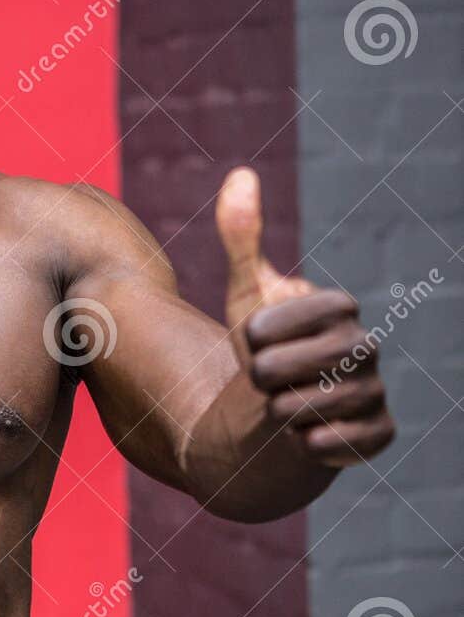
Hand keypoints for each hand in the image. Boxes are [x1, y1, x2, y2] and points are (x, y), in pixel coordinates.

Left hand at [215, 167, 393, 469]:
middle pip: (301, 365)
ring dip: (286, 409)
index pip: (287, 322)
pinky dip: (317, 443)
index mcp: (339, 308)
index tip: (253, 340)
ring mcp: (374, 391)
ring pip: (318, 405)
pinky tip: (305, 437)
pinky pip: (345, 442)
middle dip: (269, 374)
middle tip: (262, 378)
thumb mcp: (247, 295)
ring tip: (282, 405)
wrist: (277, 412)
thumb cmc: (266, 348)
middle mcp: (365, 348)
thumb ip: (242, 238)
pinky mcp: (377, 433)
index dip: (262, 334)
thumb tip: (240, 174)